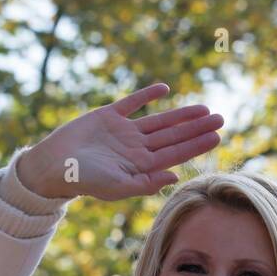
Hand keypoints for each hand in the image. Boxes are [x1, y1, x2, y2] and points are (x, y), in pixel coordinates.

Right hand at [17, 83, 223, 201]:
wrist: (54, 165)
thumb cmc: (84, 181)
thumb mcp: (117, 186)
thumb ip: (146, 184)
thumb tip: (175, 177)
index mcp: (141, 166)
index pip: (175, 153)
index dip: (196, 144)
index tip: (217, 135)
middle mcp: (136, 149)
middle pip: (173, 136)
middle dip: (197, 128)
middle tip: (221, 118)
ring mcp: (124, 132)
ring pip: (160, 120)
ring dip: (181, 114)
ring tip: (204, 109)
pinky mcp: (108, 116)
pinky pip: (132, 103)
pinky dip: (147, 96)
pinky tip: (165, 90)